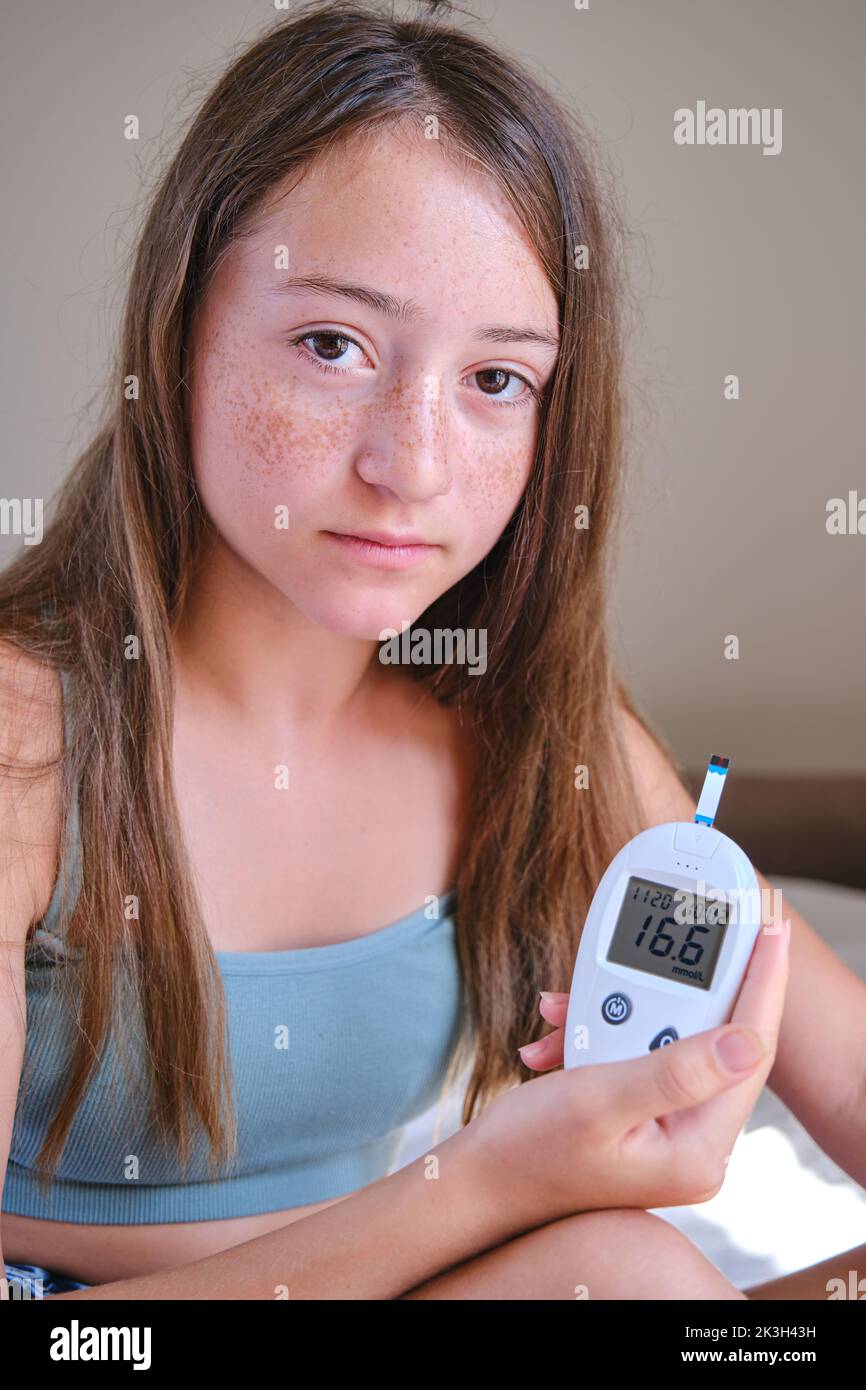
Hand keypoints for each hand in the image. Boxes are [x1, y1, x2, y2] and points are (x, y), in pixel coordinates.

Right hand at [466, 918, 789, 1230]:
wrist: (477, 1182)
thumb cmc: (526, 1151)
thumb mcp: (599, 1101)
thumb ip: (675, 1072)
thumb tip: (744, 1041)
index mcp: (699, 1148)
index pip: (749, 1050)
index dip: (762, 983)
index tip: (770, 929)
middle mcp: (695, 1144)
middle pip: (710, 1038)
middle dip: (666, 990)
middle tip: (658, 939)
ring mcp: (670, 1132)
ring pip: (667, 1039)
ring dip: (619, 1011)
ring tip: (567, 1007)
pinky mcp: (644, 1118)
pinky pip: (638, 1053)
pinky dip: (601, 1033)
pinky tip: (559, 1035)